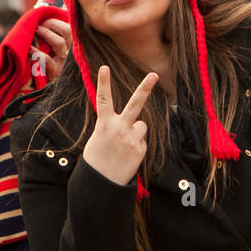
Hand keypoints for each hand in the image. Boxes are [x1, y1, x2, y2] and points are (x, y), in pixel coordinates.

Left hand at [31, 17, 71, 80]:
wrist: (44, 93)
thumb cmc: (45, 70)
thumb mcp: (51, 53)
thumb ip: (49, 39)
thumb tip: (40, 20)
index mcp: (72, 49)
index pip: (72, 29)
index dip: (58, 21)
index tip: (45, 18)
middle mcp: (71, 56)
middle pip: (68, 32)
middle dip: (52, 24)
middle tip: (39, 24)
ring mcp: (64, 65)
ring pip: (60, 43)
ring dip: (46, 34)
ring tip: (35, 31)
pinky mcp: (55, 74)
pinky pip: (46, 59)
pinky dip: (35, 52)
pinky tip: (29, 49)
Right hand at [81, 67, 155, 186]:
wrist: (102, 183)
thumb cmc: (97, 159)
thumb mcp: (99, 138)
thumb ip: (113, 126)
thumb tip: (133, 123)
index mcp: (104, 124)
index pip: (103, 99)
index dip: (103, 82)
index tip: (104, 67)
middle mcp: (119, 129)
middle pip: (135, 104)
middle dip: (144, 88)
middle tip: (153, 74)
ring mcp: (132, 139)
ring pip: (141, 125)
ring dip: (136, 132)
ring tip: (124, 146)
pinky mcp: (141, 149)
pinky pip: (142, 140)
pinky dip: (136, 145)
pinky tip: (127, 155)